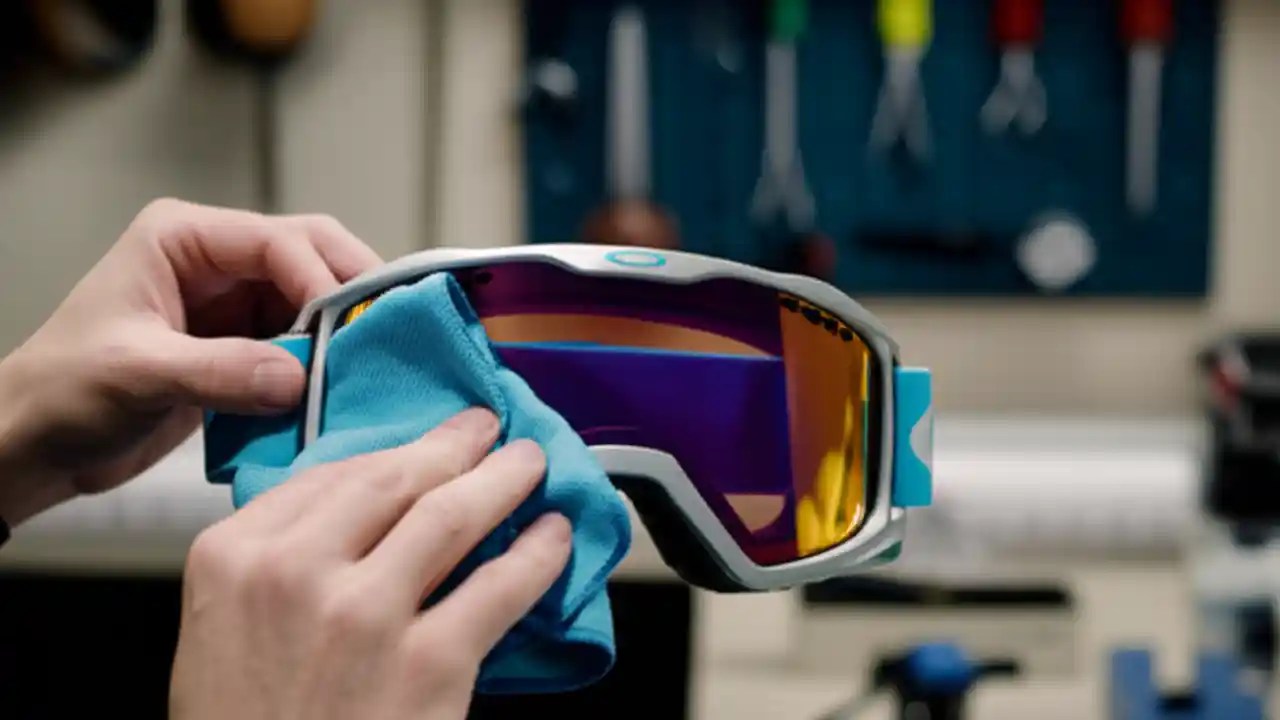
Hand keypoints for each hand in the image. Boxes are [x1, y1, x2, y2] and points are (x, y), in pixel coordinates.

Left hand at [0, 198, 381, 525]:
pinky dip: (327, 363)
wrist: (39, 444)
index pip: (277, 240)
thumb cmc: (64, 392)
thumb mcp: (136, 374)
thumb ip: (218, 372)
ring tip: (371, 365)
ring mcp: (236, 304)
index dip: (321, 279)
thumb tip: (299, 378)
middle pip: (313, 254)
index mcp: (183, 239)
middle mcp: (218, 261)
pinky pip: (305, 344)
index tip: (345, 330)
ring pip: (317, 300)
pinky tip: (345, 386)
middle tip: (386, 332)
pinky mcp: (247, 346)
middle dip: (351, 291)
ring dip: (344, 331)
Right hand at [169, 408, 571, 719]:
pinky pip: (500, 586)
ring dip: (505, 479)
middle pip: (396, 479)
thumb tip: (364, 505)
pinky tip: (554, 537)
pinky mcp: (429, 664)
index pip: (330, 473)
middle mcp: (295, 571)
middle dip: (454, 446)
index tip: (426, 441)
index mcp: (233, 554)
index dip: (393, 449)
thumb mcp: (226, 627)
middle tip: (486, 429)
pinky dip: (539, 554)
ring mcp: (364, 615)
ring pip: (453, 515)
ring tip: (530, 464)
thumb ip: (279, 558)